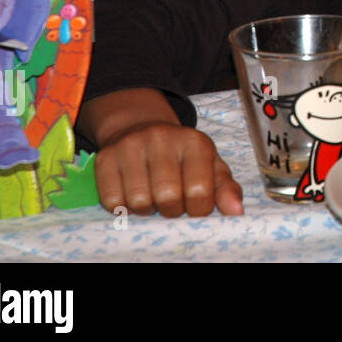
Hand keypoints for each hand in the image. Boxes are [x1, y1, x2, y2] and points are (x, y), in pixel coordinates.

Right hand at [81, 88, 243, 217]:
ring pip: (139, 201)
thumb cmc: (182, 156)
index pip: (199, 191)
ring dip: (147, 209)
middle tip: (172, 201)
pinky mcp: (105, 157)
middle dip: (172, 210)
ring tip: (153, 196)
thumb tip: (236, 213)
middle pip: (168, 198)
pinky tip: (132, 193)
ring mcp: (131, 145)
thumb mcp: (210, 166)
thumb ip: (226, 189)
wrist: (142, 128)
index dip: (198, 209)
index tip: (195, 206)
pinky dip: (123, 207)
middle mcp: (162, 138)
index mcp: (194, 142)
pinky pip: (112, 201)